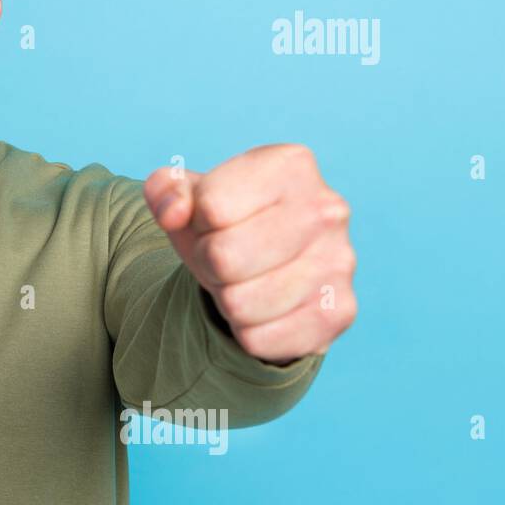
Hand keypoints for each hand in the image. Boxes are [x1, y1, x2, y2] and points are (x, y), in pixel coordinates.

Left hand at [143, 144, 356, 364]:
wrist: (271, 268)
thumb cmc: (226, 224)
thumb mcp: (187, 198)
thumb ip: (165, 190)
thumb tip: (173, 213)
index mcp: (290, 165)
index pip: (210, 207)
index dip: (197, 223)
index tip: (213, 223)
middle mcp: (326, 209)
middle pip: (224, 257)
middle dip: (210, 264)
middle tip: (225, 259)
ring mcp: (340, 262)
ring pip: (239, 304)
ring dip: (228, 299)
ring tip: (245, 280)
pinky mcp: (340, 312)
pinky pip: (259, 339)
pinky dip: (248, 331)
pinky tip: (265, 308)